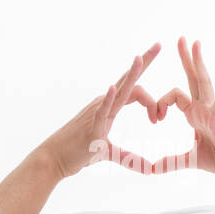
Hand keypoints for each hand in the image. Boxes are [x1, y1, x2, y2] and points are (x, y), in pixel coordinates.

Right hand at [39, 44, 162, 179]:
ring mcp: (97, 112)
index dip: (151, 100)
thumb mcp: (109, 154)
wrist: (54, 159)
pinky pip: (102, 109)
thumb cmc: (78, 153)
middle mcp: (103, 104)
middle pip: (128, 79)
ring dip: (130, 74)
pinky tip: (114, 87)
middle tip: (159, 44)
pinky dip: (109, 98)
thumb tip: (148, 169)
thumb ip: (129, 158)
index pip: (134, 90)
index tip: (158, 118)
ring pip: (118, 89)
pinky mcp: (91, 125)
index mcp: (109, 108)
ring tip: (140, 57)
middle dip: (145, 61)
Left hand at [151, 37, 214, 176]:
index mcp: (195, 114)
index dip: (160, 104)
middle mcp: (203, 108)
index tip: (155, 119)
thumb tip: (152, 169)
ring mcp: (213, 111)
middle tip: (180, 37)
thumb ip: (171, 162)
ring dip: (199, 62)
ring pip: (204, 82)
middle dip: (186, 58)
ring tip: (195, 42)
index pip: (173, 97)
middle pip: (192, 78)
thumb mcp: (190, 160)